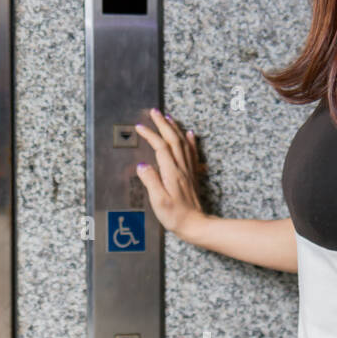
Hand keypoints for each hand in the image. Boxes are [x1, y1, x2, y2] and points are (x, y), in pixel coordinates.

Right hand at [134, 108, 204, 237]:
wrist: (196, 225)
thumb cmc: (176, 216)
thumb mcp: (159, 201)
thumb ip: (150, 181)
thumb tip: (142, 165)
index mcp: (171, 173)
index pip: (160, 148)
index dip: (150, 135)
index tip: (140, 127)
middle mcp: (181, 168)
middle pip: (173, 140)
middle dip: (163, 124)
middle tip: (154, 112)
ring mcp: (188, 170)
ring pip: (182, 143)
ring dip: (175, 128)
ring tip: (168, 118)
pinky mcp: (192, 175)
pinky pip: (192, 152)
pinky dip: (190, 141)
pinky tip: (190, 134)